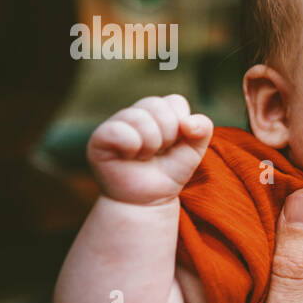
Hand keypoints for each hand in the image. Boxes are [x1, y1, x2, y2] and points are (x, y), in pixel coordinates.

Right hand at [88, 93, 212, 204]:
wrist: (147, 201)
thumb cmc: (169, 173)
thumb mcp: (194, 152)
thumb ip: (202, 130)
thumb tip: (189, 122)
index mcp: (158, 111)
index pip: (176, 102)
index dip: (181, 126)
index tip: (174, 144)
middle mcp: (136, 113)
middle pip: (158, 105)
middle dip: (167, 135)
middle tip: (158, 152)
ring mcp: (116, 123)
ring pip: (139, 117)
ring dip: (150, 144)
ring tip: (144, 156)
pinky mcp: (99, 138)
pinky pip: (118, 130)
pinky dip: (131, 146)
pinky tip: (128, 157)